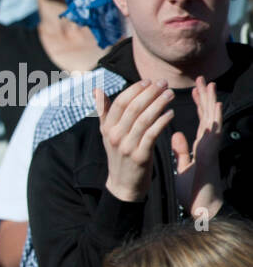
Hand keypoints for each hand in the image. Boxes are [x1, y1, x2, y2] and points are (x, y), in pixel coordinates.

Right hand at [96, 81, 174, 201]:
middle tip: (163, 83)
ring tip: (170, 94)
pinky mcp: (140, 156)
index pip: (119, 103)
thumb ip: (104, 112)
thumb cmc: (119, 155)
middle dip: (150, 93)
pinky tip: (170, 113)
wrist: (123, 184)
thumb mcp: (108, 134)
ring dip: (159, 104)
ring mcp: (127, 147)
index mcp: (107, 129)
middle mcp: (115, 136)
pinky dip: (162, 122)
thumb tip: (96, 90)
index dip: (134, 90)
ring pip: (144, 119)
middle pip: (133, 108)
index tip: (149, 81)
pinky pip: (152, 134)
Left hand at [173, 75, 223, 218]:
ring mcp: (210, 149)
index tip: (192, 89)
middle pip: (206, 116)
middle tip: (200, 79)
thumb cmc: (194, 190)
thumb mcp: (183, 167)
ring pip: (212, 120)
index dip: (196, 105)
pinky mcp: (210, 155)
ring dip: (211, 102)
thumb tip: (176, 135)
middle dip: (203, 97)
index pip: (198, 120)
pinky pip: (213, 134)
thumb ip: (182, 151)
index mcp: (199, 146)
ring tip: (208, 85)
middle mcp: (206, 144)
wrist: (201, 208)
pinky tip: (216, 106)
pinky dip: (215, 119)